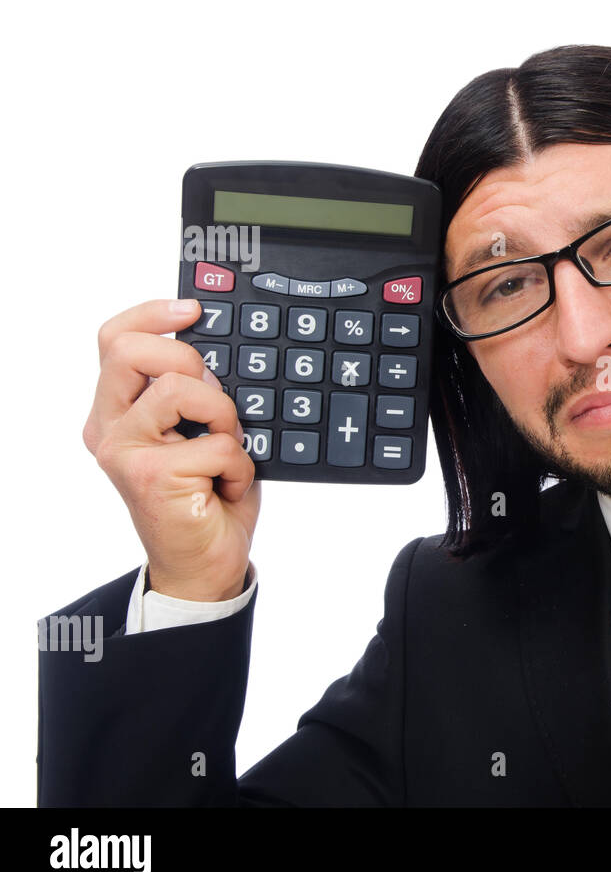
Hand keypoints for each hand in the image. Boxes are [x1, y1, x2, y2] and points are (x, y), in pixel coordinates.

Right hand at [83, 299, 259, 600]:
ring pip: (179, 389)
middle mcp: (110, 428)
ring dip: (223, 416)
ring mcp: (124, 451)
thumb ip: (197, 394)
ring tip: (226, 448)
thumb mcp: (204, 432)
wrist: (206, 562)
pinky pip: (216, 442)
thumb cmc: (208, 497)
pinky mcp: (148, 475)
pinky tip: (227, 486)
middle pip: (132, 350)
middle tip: (214, 396)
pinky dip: (239, 463)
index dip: (152, 314)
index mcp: (119, 411)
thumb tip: (220, 355)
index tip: (194, 309)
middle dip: (189, 359)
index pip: (115, 340)